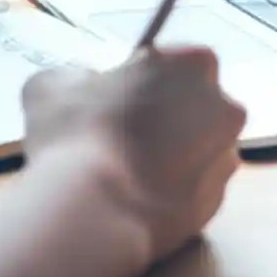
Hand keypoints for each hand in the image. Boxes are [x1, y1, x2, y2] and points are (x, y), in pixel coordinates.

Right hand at [21, 46, 245, 264]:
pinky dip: (170, 190)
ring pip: (199, 148)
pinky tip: (134, 196)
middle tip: (122, 131)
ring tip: (124, 170)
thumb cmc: (76, 138)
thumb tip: (80, 86)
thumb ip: (77, 77)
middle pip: (195, 103)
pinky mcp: (216, 204)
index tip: (122, 92)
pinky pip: (193, 188)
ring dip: (171, 154)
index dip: (147, 76)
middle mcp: (224, 108)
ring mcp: (225, 160)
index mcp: (193, 65)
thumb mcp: (52, 86)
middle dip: (166, 114)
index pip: (176, 60)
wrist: (94, 216)